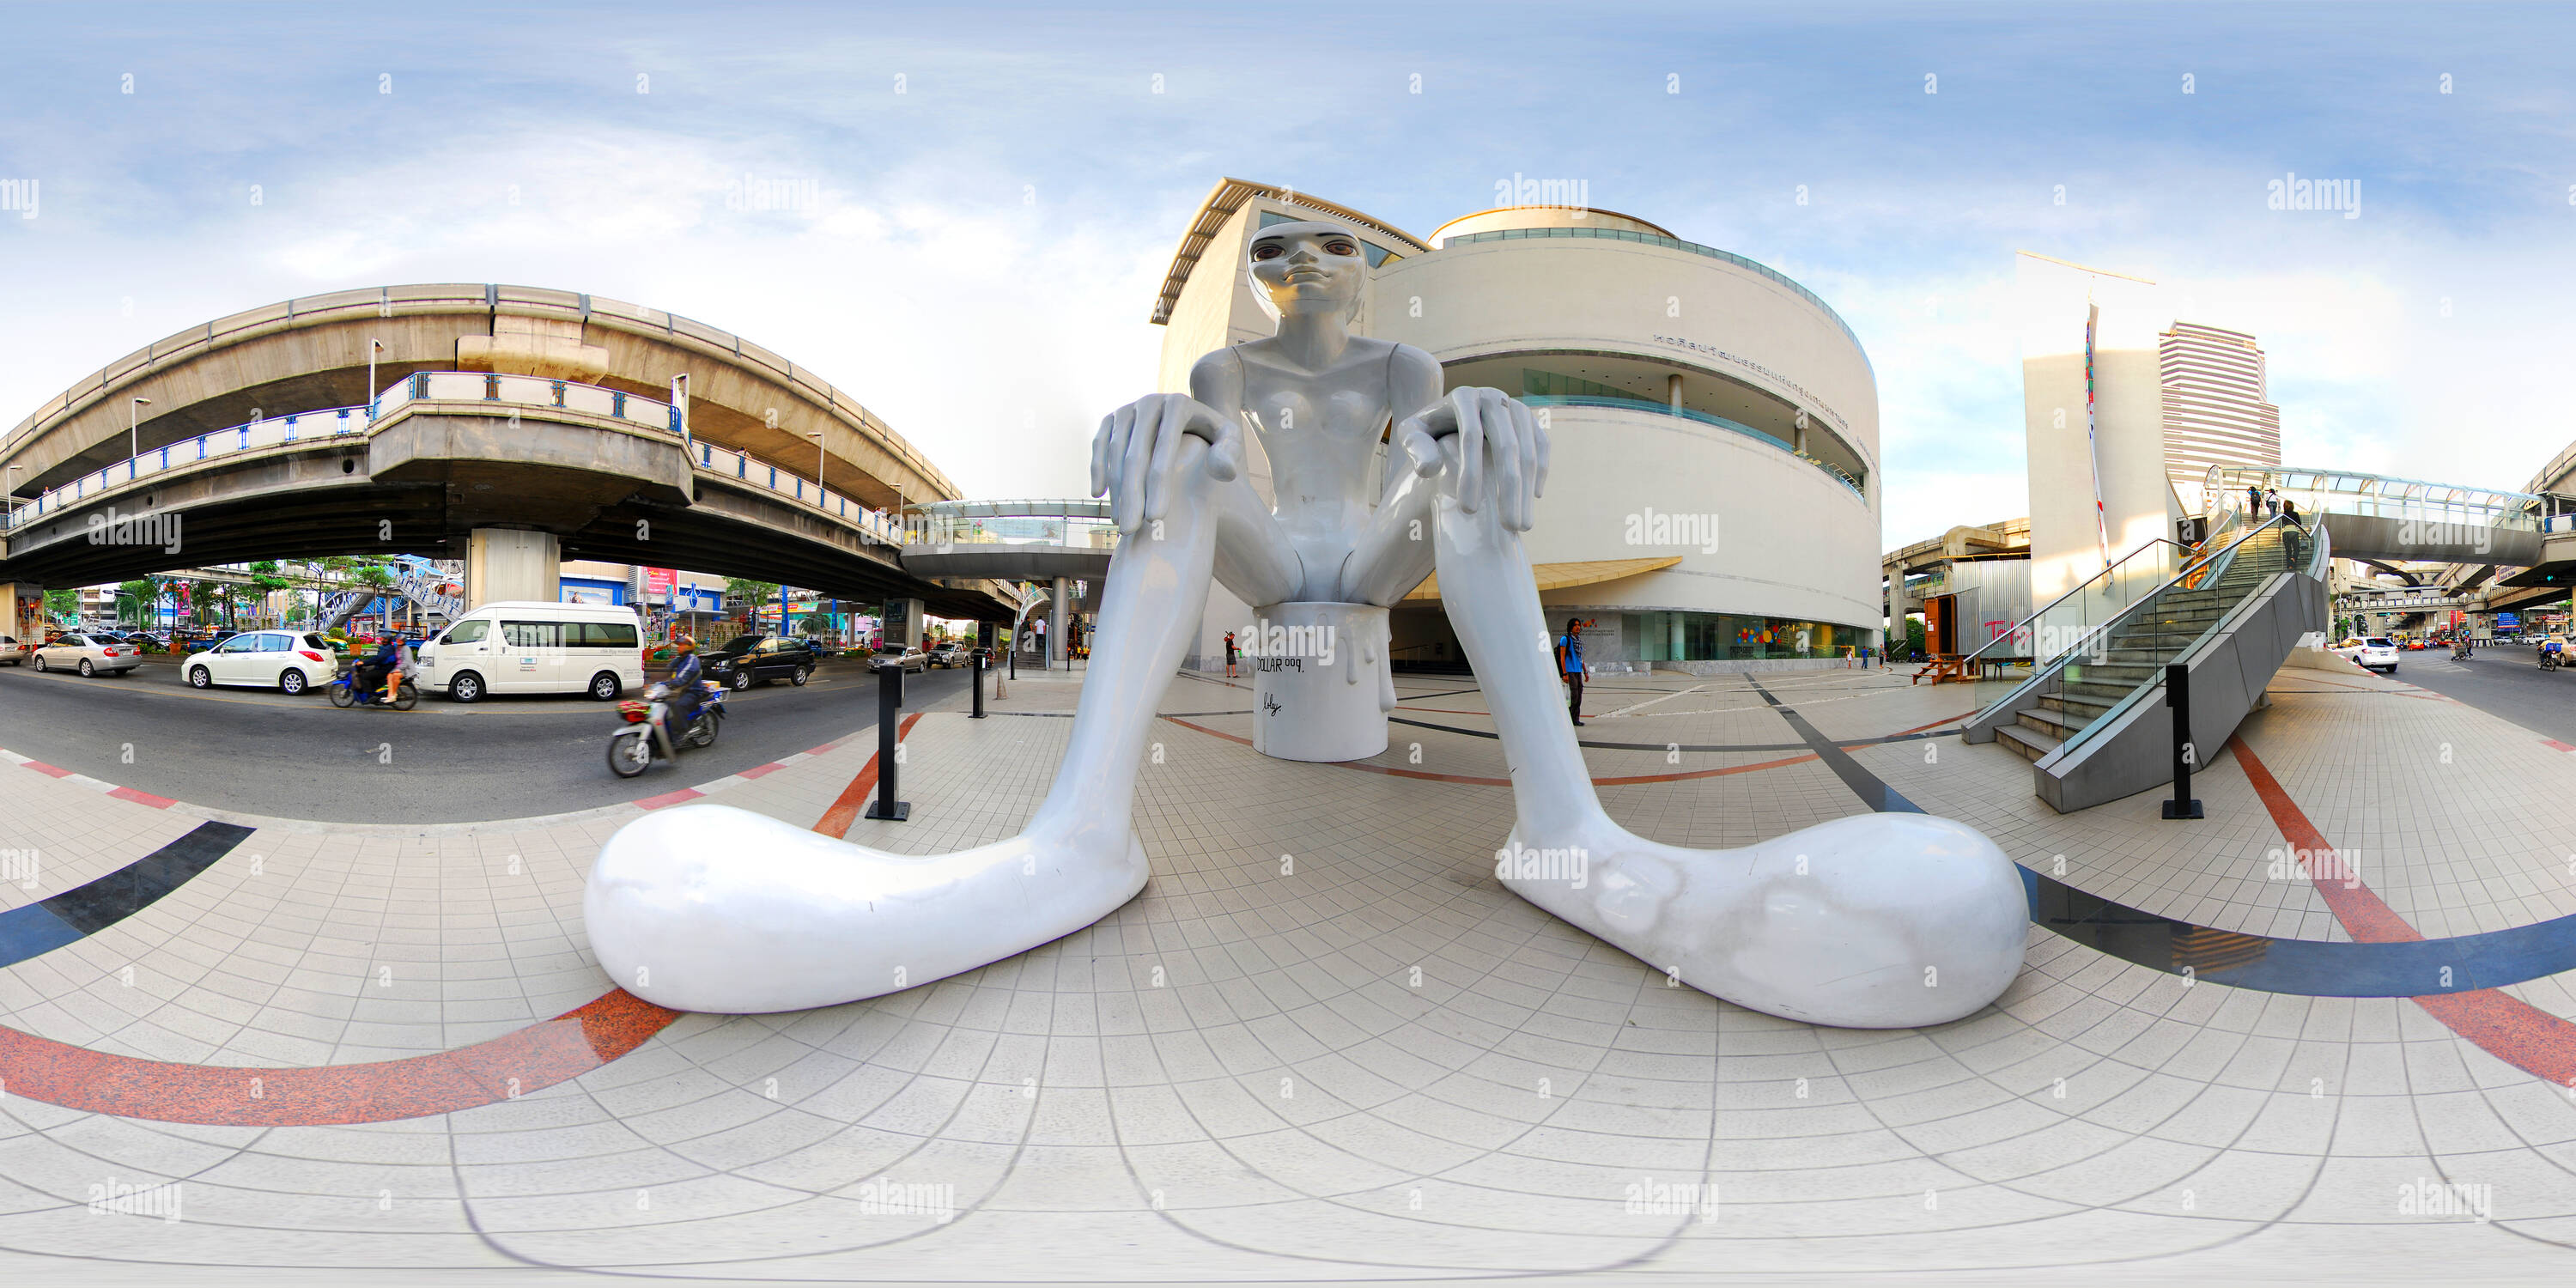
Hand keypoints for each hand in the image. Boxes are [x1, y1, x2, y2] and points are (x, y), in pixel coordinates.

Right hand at [1090, 393, 1241, 533]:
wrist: (1189, 416)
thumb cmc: (1212, 435)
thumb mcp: (1229, 440)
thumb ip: (1230, 454)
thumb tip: (1223, 471)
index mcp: (1178, 406)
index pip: (1165, 450)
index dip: (1159, 485)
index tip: (1157, 519)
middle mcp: (1149, 402)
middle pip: (1136, 454)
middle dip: (1132, 495)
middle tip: (1130, 531)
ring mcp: (1128, 409)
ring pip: (1115, 452)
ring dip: (1115, 489)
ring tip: (1120, 523)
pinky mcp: (1112, 418)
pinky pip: (1100, 443)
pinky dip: (1097, 468)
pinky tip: (1098, 494)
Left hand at [1394, 386, 1548, 531]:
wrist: (1452, 415)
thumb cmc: (1429, 431)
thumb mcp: (1412, 435)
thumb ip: (1415, 449)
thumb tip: (1431, 468)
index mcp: (1464, 398)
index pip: (1471, 437)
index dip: (1471, 474)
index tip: (1468, 511)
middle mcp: (1494, 398)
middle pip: (1507, 445)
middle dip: (1509, 490)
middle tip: (1509, 528)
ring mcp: (1516, 406)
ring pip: (1529, 449)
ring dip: (1528, 490)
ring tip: (1522, 526)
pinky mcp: (1531, 419)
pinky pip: (1542, 445)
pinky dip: (1541, 472)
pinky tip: (1534, 499)